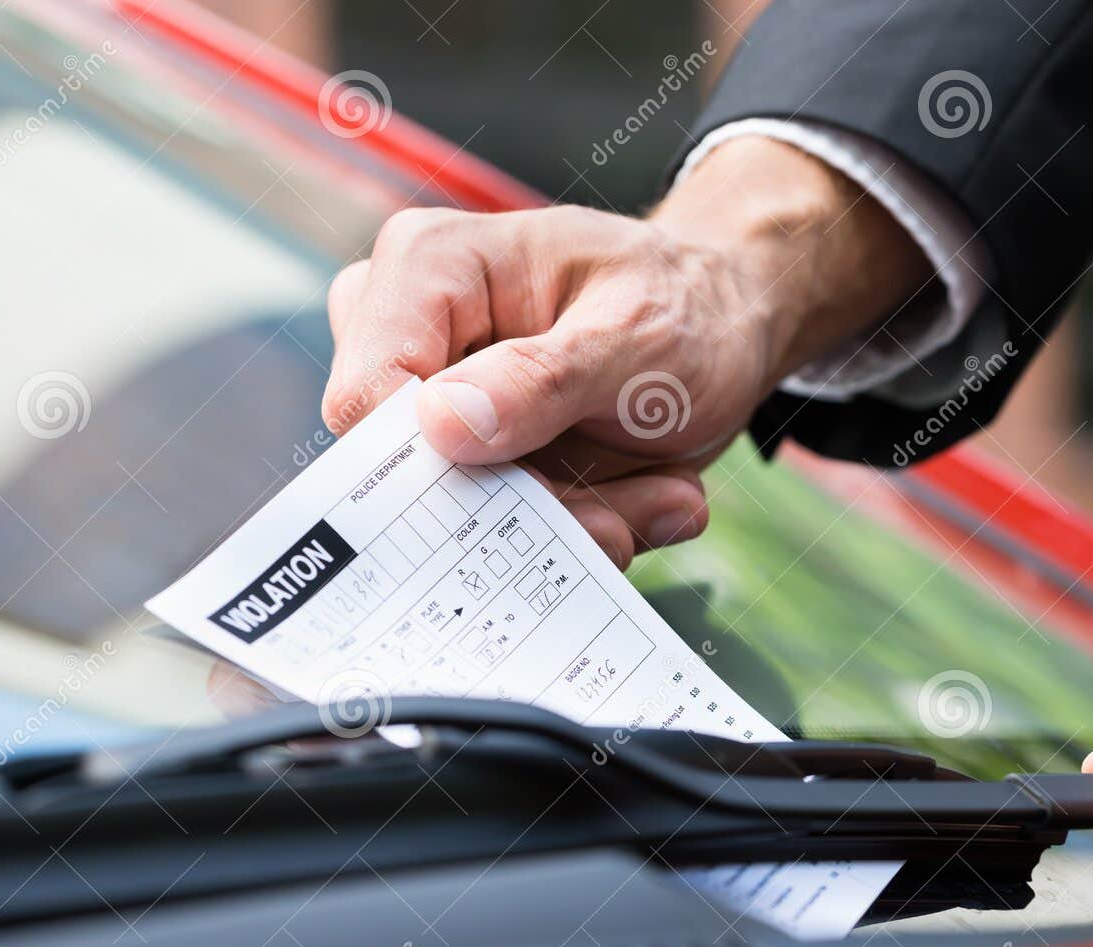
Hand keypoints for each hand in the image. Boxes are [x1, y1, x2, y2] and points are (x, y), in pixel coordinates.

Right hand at [322, 137, 930, 567]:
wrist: (726, 324)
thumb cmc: (682, 303)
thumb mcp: (638, 336)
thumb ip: (543, 379)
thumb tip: (442, 424)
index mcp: (427, 268)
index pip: (367, 398)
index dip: (432, 472)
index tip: (534, 497)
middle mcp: (407, 333)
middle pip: (409, 474)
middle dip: (523, 511)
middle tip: (621, 515)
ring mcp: (430, 403)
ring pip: (458, 518)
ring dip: (565, 527)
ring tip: (653, 493)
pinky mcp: (466, 459)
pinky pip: (495, 532)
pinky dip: (574, 532)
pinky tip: (640, 497)